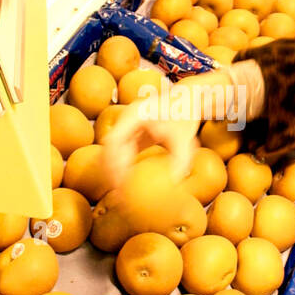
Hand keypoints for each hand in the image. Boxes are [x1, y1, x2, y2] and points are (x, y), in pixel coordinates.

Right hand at [100, 70, 231, 189]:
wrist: (187, 102)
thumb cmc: (186, 118)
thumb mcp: (185, 139)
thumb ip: (180, 159)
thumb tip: (175, 181)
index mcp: (133, 116)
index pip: (113, 141)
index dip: (113, 163)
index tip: (119, 182)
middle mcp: (125, 120)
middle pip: (107, 147)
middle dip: (108, 170)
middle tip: (115, 192)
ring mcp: (126, 127)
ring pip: (110, 151)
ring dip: (111, 170)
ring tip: (118, 192)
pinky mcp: (131, 135)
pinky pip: (120, 153)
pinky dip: (120, 168)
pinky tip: (125, 185)